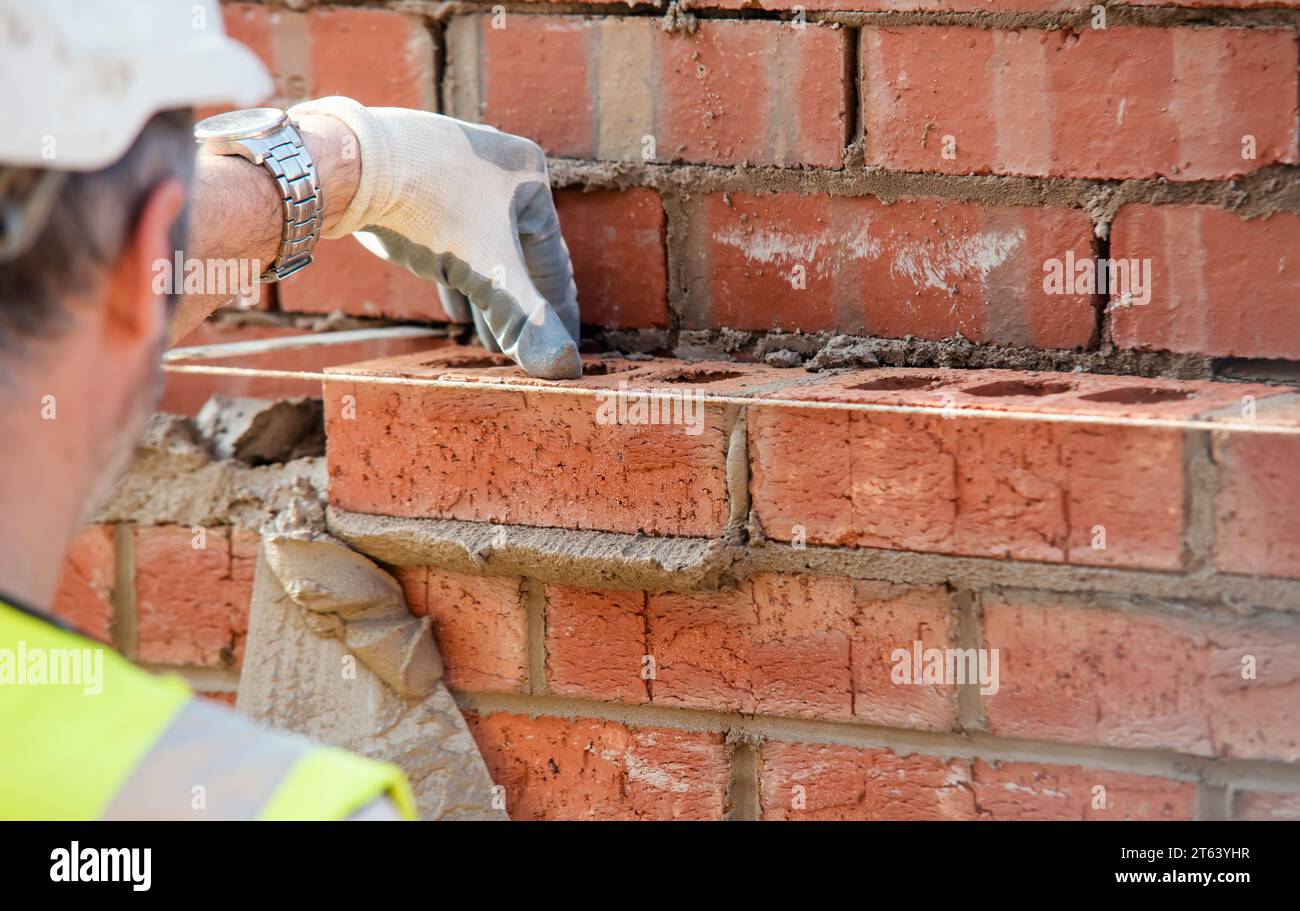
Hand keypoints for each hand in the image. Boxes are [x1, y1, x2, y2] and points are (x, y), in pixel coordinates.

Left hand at [289, 97, 580, 378]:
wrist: (351, 167)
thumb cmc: (430, 209)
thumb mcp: (489, 272)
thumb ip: (528, 322)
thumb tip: (565, 369)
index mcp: (530, 179)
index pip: (554, 263)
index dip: (558, 314)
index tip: (565, 351)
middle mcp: (499, 172)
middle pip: (518, 259)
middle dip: (517, 311)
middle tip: (522, 355)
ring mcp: (457, 177)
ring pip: (482, 254)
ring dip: (486, 302)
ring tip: (490, 344)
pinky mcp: (420, 188)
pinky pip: (450, 245)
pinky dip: (456, 281)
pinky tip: (453, 314)